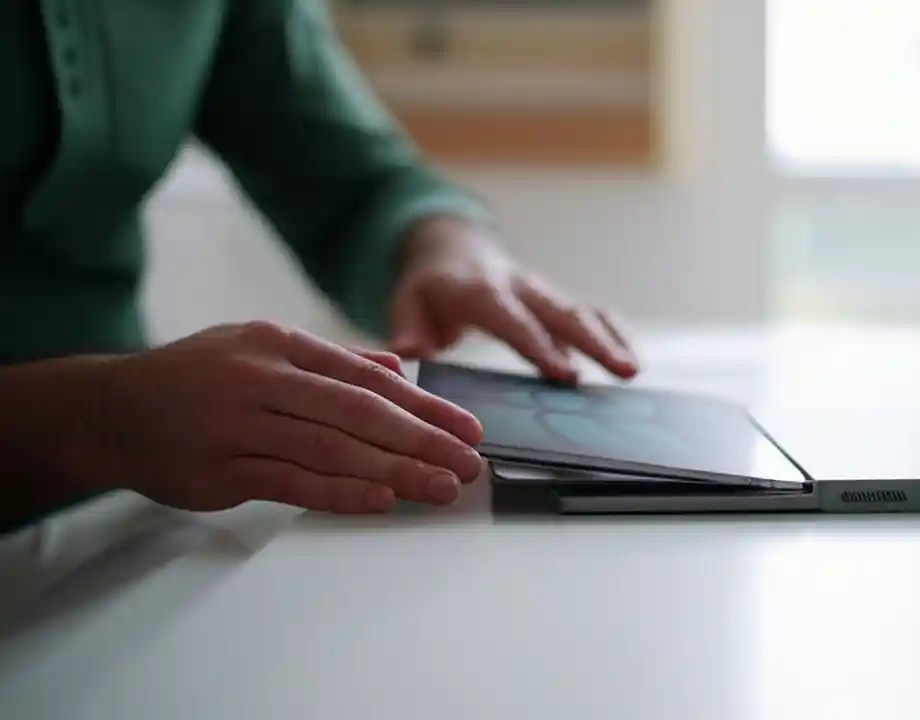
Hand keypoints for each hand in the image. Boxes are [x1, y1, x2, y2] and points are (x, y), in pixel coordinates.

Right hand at [81, 322, 485, 513]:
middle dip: (423, 440)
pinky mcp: (221, 470)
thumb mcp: (258, 347)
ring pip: (332, 449)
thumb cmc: (195, 378)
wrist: (110, 409)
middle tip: (468, 462)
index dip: (424, 406)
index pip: (368, 378)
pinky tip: (381, 500)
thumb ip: (330, 361)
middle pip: (359, 413)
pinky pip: (293, 483)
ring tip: (439, 487)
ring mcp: (239, 425)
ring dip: (394, 472)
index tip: (465, 427)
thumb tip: (395, 368)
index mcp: (279, 344)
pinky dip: (341, 492)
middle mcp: (262, 379)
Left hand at [388, 216, 638, 382]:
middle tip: (622, 371)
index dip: (540, 345)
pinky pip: (591, 312)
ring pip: (583, 311)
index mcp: (481, 291)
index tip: (566, 373)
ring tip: (633, 371)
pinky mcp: (556, 300)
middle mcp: (519, 287)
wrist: (451, 248)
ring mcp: (542, 292)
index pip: (514, 321)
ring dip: (610, 339)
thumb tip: (406, 353)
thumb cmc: (429, 286)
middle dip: (594, 342)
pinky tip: (631, 359)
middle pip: (562, 313)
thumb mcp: (407, 302)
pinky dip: (614, 332)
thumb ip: (408, 329)